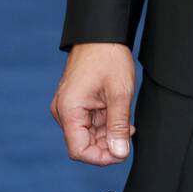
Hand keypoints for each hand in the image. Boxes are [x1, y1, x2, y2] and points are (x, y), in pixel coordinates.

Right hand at [50, 43, 135, 164]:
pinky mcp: (76, 102)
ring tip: (127, 124)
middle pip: (83, 143)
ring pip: (88, 134)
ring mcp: (68, 106)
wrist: (101, 33)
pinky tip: (120, 118)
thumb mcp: (120, 93)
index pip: (78, 150)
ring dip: (108, 134)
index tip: (121, 153)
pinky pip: (88, 122)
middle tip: (128, 136)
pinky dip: (104, 124)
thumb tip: (119, 153)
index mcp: (69, 110)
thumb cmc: (108, 57)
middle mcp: (63, 111)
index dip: (100, 158)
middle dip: (107, 144)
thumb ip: (118, 126)